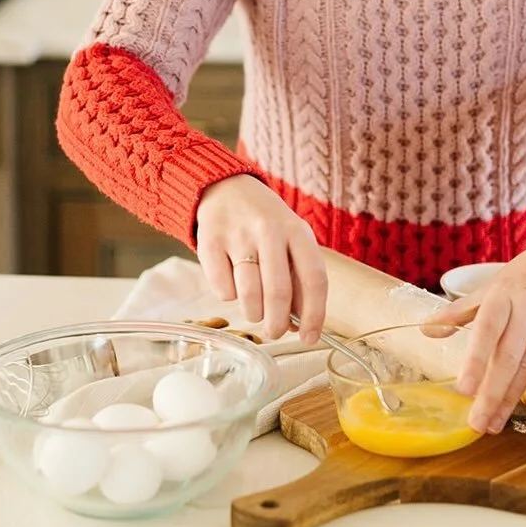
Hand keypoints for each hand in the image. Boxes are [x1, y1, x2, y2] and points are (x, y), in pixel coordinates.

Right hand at [195, 174, 327, 343]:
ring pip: (248, 296)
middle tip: (275, 333)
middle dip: (277, 324)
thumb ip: (297, 277)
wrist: (225, 188)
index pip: (314, 279)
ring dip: (253, 314)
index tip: (310, 338)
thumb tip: (300, 325)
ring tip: (254, 310)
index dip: (315, 314)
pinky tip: (232, 283)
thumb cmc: (266, 225)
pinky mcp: (210, 241)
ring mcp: (238, 235)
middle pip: (278, 292)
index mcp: (297, 230)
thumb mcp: (291, 239)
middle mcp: (269, 230)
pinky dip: (228, 296)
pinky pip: (222, 289)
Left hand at [431, 239, 525, 432]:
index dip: (475, 360)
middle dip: (491, 393)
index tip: (463, 390)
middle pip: (508, 355)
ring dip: (513, 396)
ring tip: (495, 423)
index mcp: (504, 293)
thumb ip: (461, 311)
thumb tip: (426, 330)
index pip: (487, 330)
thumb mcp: (492, 287)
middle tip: (476, 423)